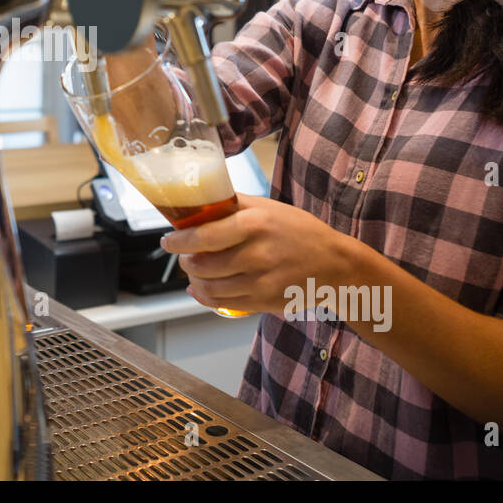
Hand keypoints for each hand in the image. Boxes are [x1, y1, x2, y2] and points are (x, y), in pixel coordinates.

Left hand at [164, 194, 365, 315]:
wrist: (335, 264)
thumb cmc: (300, 231)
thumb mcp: (269, 208)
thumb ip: (235, 204)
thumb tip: (201, 199)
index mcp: (254, 224)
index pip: (203, 236)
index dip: (178, 241)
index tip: (167, 241)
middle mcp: (256, 254)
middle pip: (202, 264)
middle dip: (185, 261)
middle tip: (182, 256)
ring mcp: (260, 281)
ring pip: (209, 286)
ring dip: (194, 280)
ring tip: (193, 271)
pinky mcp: (264, 301)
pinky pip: (223, 303)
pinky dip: (204, 297)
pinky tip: (199, 290)